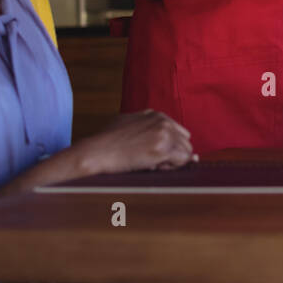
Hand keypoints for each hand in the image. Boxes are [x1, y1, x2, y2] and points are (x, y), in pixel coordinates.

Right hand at [76, 110, 195, 174]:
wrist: (96, 151)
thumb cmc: (107, 142)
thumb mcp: (128, 123)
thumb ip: (147, 125)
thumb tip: (166, 140)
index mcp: (156, 115)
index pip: (179, 133)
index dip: (169, 147)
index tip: (152, 154)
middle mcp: (163, 121)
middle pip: (185, 142)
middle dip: (173, 154)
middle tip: (152, 161)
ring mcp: (164, 134)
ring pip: (186, 152)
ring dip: (172, 162)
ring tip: (151, 163)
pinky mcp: (163, 149)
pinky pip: (183, 160)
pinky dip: (172, 167)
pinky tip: (153, 166)